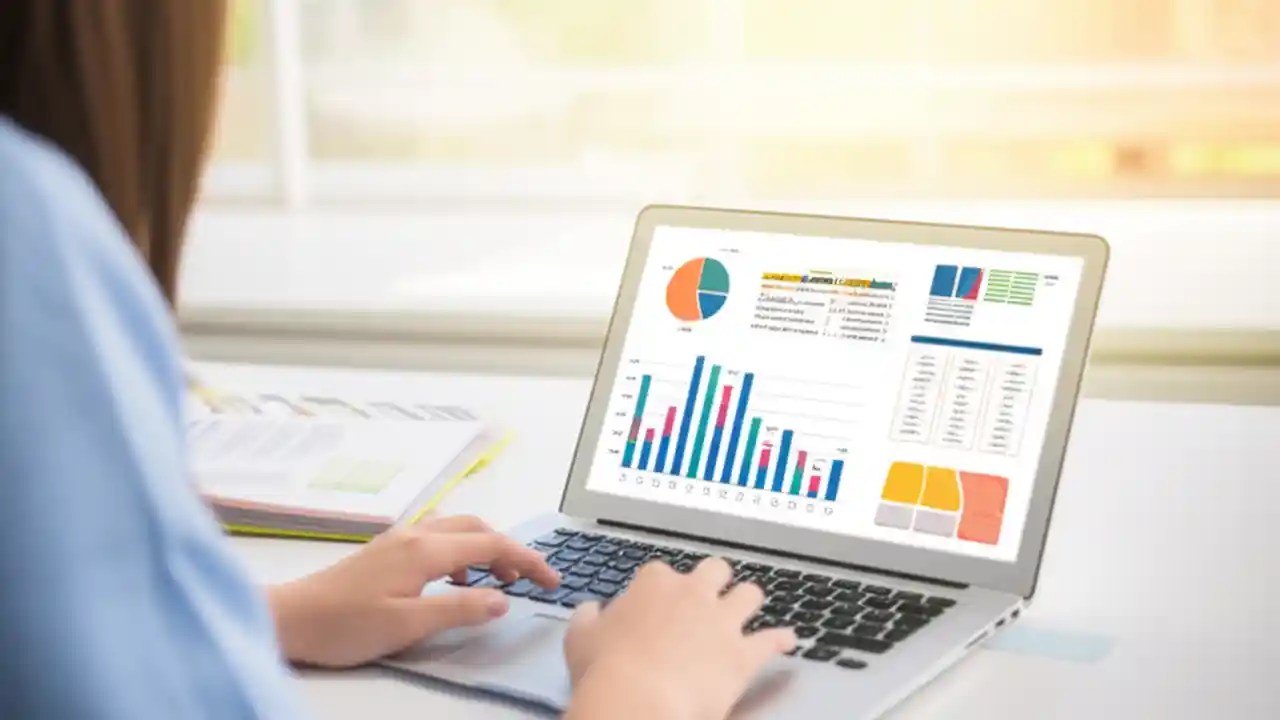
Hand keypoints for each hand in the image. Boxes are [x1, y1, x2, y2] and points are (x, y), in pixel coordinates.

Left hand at [267, 515, 557, 667]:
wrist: (290, 619)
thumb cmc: (345, 625)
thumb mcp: (408, 625)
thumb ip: (459, 609)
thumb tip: (503, 599)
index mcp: (425, 550)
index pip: (491, 543)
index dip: (527, 560)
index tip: (551, 580)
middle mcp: (415, 534)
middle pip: (477, 528)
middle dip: (510, 549)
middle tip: (530, 580)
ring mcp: (398, 539)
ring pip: (457, 531)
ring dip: (486, 548)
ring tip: (499, 581)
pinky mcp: (387, 550)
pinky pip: (438, 539)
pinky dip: (462, 552)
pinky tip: (457, 581)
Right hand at [563, 558, 794, 719]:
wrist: (637, 700)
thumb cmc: (604, 670)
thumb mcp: (580, 636)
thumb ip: (587, 616)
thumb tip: (591, 610)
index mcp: (654, 583)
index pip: (661, 572)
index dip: (661, 588)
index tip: (658, 603)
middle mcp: (693, 593)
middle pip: (715, 570)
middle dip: (713, 581)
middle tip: (708, 595)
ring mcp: (722, 621)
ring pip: (750, 594)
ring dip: (748, 601)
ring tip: (748, 607)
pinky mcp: (743, 654)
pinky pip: (773, 640)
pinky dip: (781, 640)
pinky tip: (786, 641)